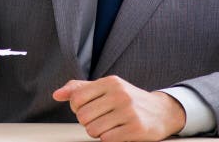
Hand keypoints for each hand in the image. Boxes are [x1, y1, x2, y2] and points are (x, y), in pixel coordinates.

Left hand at [52, 76, 186, 141]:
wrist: (162, 111)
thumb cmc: (128, 99)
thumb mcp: (106, 88)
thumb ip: (80, 88)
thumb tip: (56, 94)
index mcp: (110, 82)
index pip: (77, 98)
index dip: (77, 109)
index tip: (87, 110)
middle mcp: (119, 94)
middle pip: (83, 116)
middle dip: (87, 122)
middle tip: (99, 120)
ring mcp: (129, 111)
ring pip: (93, 130)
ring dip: (97, 132)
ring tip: (108, 127)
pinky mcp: (136, 129)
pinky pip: (107, 139)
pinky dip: (108, 138)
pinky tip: (116, 132)